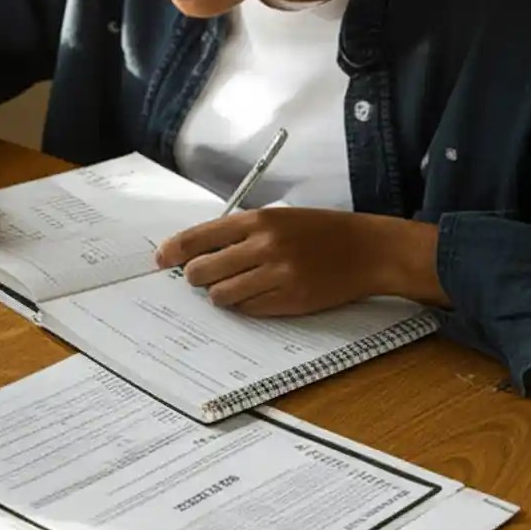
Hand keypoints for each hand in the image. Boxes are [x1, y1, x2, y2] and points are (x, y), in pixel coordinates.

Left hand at [154, 208, 449, 316]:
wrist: (369, 249)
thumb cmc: (319, 232)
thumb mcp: (278, 219)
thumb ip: (238, 233)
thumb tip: (193, 253)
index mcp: (257, 221)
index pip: (198, 238)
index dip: (172, 251)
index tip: (161, 260)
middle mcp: (264, 247)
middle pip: (201, 272)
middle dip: (196, 277)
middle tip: (205, 276)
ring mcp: (277, 276)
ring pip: (220, 295)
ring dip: (220, 294)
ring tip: (237, 285)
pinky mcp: (289, 301)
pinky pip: (247, 310)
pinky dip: (246, 306)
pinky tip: (261, 293)